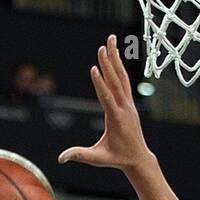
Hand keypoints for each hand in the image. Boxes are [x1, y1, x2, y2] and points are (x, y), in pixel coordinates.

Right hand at [59, 34, 152, 174]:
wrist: (138, 159)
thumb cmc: (117, 159)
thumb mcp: (98, 158)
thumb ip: (79, 155)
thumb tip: (60, 159)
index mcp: (116, 119)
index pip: (106, 98)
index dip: (100, 83)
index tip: (94, 68)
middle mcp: (124, 108)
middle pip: (115, 82)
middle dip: (108, 64)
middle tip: (102, 46)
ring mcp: (129, 104)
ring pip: (122, 77)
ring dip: (116, 58)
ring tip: (111, 41)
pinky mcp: (130, 103)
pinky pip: (124, 82)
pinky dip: (119, 67)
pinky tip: (116, 55)